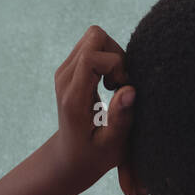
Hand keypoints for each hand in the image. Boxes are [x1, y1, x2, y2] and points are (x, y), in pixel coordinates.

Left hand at [47, 25, 134, 194]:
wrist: (70, 159)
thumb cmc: (95, 156)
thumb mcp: (112, 145)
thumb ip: (120, 118)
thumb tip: (129, 89)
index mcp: (73, 97)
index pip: (92, 57)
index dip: (116, 65)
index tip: (122, 88)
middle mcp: (64, 78)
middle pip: (94, 36)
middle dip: (117, 54)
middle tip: (120, 84)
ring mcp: (64, 71)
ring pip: (94, 36)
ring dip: (113, 56)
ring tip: (116, 86)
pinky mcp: (70, 68)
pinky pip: (93, 46)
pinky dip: (108, 59)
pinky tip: (110, 85)